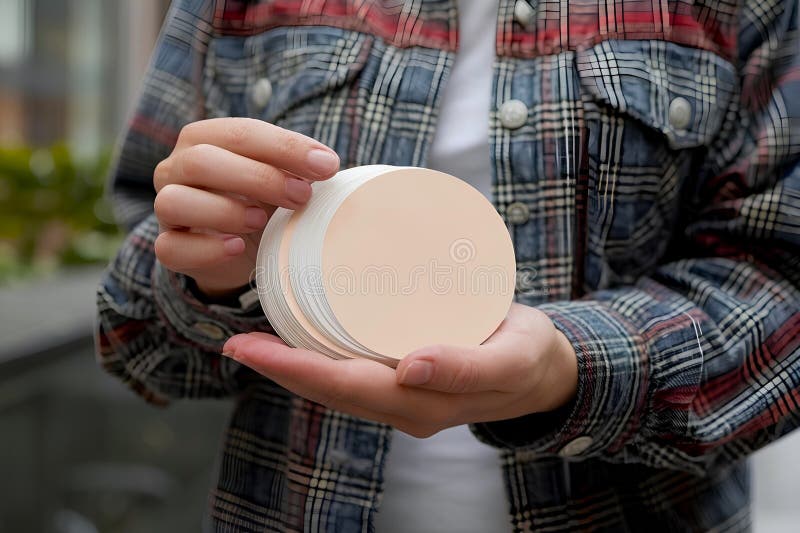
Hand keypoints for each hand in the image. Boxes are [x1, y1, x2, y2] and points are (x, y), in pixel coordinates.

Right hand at [153, 118, 339, 296]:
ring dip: (223, 210)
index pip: (240, 133)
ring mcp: (166, 208)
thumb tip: (326, 163)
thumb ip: (298, 167)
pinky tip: (237, 246)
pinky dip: (206, 248)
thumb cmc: (264, 201)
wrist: (246, 249)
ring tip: (260, 220)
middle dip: (258, 177)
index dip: (285, 147)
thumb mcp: (282, 178)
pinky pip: (171, 248)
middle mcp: (176, 168)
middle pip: (202, 161)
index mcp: (204, 139)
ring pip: (174, 202)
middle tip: (301, 196)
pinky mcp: (169, 246)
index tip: (327, 166)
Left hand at [222, 303, 577, 437]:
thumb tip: (410, 367)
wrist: (545, 371)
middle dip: (279, 368)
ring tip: (253, 341)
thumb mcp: (510, 361)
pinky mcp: (405, 381)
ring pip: (335, 385)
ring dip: (293, 367)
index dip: (292, 369)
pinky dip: (320, 360)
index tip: (248, 347)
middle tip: (236, 342)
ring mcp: (402, 397)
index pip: (343, 387)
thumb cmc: (530, 359)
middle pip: (328, 390)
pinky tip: (301, 339)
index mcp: (422, 404)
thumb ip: (466, 368)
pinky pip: (353, 374)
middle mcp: (403, 406)